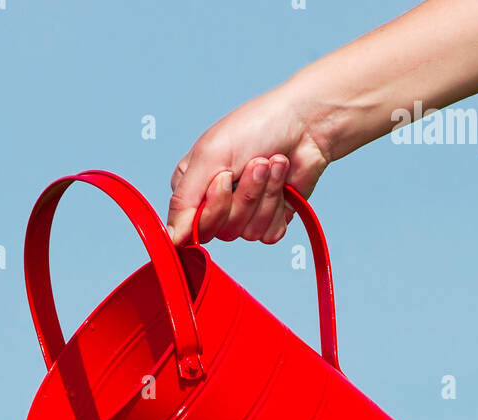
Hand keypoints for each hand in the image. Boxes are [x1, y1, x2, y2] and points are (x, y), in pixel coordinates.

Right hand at [166, 86, 331, 246]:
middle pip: (221, 230)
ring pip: (248, 232)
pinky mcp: (270, 219)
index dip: (213, 206)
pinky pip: (269, 234)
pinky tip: (284, 180)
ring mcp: (244, 214)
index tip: (225, 177)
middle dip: (244, 196)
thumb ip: (184, 200)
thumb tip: (170, 239)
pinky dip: (279, 204)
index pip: (191, 226)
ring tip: (272, 164)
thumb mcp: (210, 156)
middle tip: (257, 162)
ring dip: (265, 195)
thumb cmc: (256, 126)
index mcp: (193, 187)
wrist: (306, 123)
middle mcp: (215, 204)